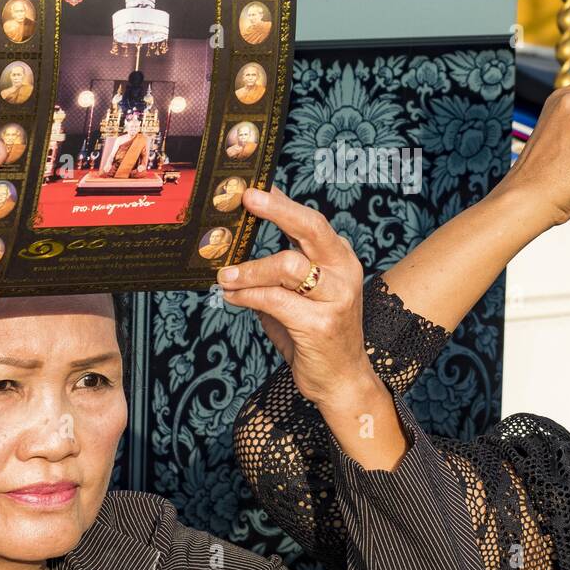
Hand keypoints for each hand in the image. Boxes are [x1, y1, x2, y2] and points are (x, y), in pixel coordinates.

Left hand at [217, 187, 380, 408]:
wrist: (341, 380)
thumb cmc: (313, 332)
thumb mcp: (299, 292)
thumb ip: (279, 264)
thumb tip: (242, 235)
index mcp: (340, 258)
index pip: (310, 220)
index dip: (281, 202)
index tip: (252, 189)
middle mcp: (344, 272)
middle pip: (311, 228)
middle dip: (277, 210)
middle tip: (247, 199)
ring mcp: (336, 298)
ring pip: (288, 265)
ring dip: (250, 269)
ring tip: (225, 275)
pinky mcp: (321, 324)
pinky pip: (275, 300)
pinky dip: (248, 295)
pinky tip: (233, 296)